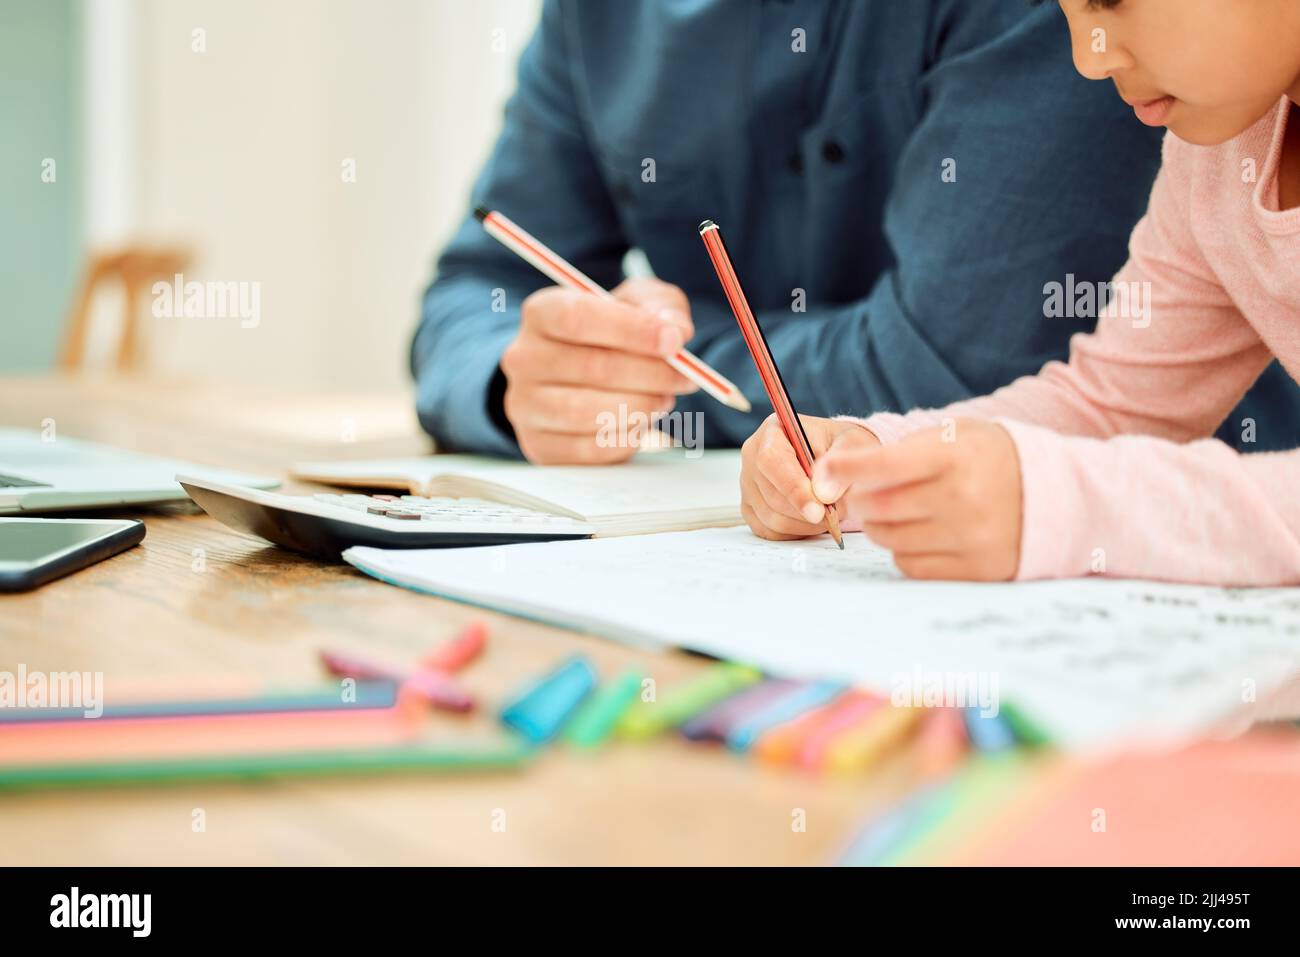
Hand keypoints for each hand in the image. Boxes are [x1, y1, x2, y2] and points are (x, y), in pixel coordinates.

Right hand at [501, 278, 698, 463]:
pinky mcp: (538, 446)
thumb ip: (661, 307)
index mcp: (541, 312)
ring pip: (587, 412)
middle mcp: (522, 358)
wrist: (583, 376)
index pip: (578, 317)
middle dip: (650, 374)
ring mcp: (525, 406)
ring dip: (639, 407)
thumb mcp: (640, 304)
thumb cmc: (614, 333)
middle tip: (684, 378)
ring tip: (663, 400)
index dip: (631, 330)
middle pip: (590, 367)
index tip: (674, 342)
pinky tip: (640, 424)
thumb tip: (676, 331)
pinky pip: (588, 449)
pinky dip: (625, 439)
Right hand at [740, 414, 878, 539]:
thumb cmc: (840, 447)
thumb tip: (823, 493)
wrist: (835, 460)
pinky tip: (812, 521)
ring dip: (805, 524)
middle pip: (771, 494)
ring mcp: (748, 483)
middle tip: (837, 513)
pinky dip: (795, 532)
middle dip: (806, 511)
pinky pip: (769, 530)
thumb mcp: (851, 443)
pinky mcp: (750, 507)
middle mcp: (752, 455)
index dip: (793, 489)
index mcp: (773, 431)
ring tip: (829, 514)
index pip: (771, 461)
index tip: (818, 511)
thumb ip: (839, 465)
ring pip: (771, 517)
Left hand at [811, 418, 1022, 580]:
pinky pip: (909, 565)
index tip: (820, 473)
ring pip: (887, 538)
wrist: (1056, 494)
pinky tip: (922, 533)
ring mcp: (970, 538)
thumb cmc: (989, 458)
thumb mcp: (953, 435)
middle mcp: (962, 498)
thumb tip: (829, 476)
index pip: (881, 464)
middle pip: (876, 507)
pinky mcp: (975, 570)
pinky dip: (904, 550)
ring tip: (902, 510)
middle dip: (862, 498)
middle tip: (871, 491)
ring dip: (881, 525)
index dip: (843, 469)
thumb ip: (894, 451)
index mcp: (955, 455)